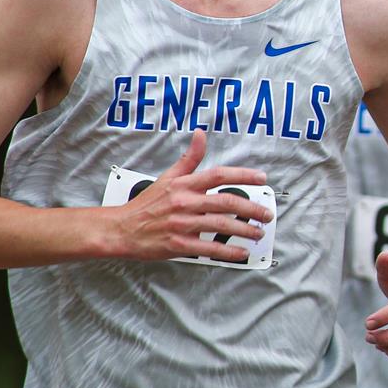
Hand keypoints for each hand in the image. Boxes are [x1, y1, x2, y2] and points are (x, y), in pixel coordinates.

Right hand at [110, 131, 270, 263]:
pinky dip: (228, 251)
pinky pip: (209, 248)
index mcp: (183, 185)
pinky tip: (241, 252)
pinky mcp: (178, 244)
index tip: (261, 178)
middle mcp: (184, 202)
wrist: (121, 229)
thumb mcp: (167, 177)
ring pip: (221, 225)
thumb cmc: (146, 205)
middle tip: (266, 214)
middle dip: (251, 208)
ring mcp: (182, 224)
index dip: (243, 175)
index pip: (218, 175)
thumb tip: (200, 135)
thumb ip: (189, 159)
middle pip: (226, 201)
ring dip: (245, 230)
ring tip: (258, 233)